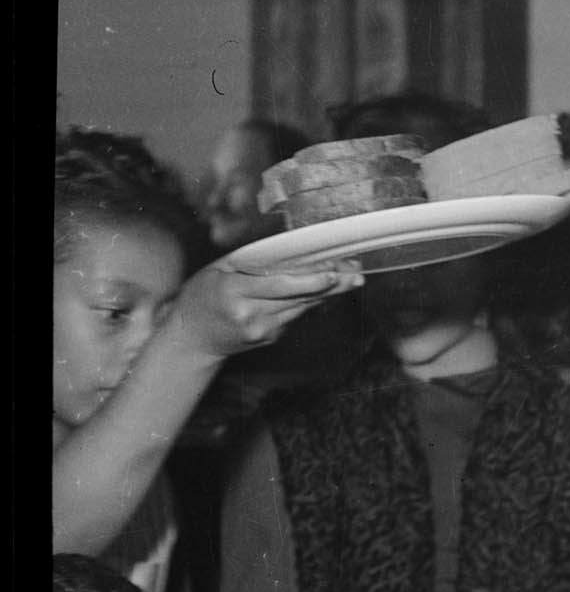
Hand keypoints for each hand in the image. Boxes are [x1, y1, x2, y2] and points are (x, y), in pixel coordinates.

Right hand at [170, 256, 362, 359]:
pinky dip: (309, 302)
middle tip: (355, 274)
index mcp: (233, 291)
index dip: (308, 280)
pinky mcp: (270, 337)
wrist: (191, 338)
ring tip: (352, 279)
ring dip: (328, 293)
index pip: (278, 285)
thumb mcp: (218, 271)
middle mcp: (250, 314)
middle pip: (297, 297)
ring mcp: (262, 329)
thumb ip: (251, 264)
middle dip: (330, 285)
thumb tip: (288, 253)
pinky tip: (327, 291)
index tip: (333, 272)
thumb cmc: (202, 296)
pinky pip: (294, 315)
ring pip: (301, 307)